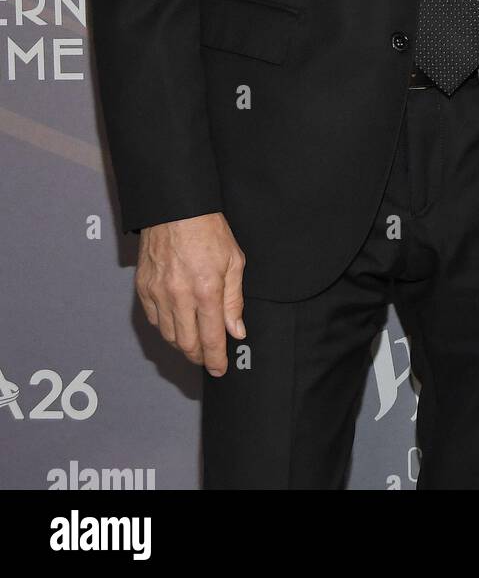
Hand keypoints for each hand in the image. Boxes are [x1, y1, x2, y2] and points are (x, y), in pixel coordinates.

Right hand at [135, 212, 246, 376]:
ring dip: (183, 345)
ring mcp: (158, 293)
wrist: (175, 208)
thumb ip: (234, 301)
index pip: (211, 338)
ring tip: (195, 343)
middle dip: (199, 357)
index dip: (216, 360)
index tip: (219, 369)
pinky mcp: (143, 288)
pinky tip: (177, 324)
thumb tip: (236, 331)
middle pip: (187, 344)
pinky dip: (166, 328)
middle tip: (209, 359)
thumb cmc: (208, 230)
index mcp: (206, 290)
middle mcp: (179, 296)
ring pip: (168, 336)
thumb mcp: (234, 261)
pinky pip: (154, 320)